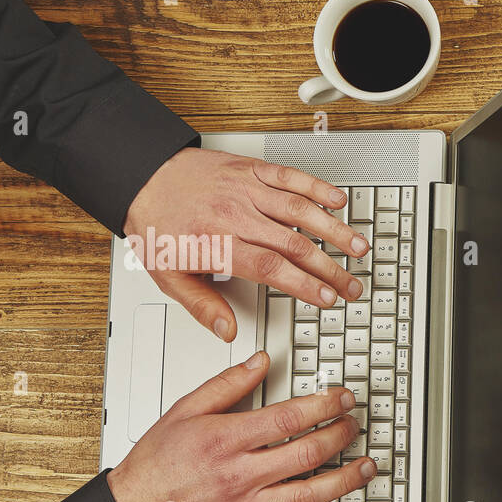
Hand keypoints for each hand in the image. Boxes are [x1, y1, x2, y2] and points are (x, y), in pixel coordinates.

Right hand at [106, 351, 372, 501]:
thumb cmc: (154, 467)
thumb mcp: (183, 412)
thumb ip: (225, 385)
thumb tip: (259, 361)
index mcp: (224, 440)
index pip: (287, 418)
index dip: (323, 405)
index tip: (342, 398)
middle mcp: (240, 476)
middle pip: (306, 453)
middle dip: (340, 436)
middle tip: (355, 425)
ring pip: (310, 494)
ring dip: (347, 479)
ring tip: (368, 466)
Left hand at [123, 148, 368, 340]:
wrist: (141, 177)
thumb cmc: (157, 224)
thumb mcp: (168, 275)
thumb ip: (202, 306)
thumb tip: (227, 331)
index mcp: (217, 243)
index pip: (271, 267)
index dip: (303, 284)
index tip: (326, 298)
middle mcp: (235, 214)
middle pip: (293, 244)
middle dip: (330, 268)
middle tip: (351, 286)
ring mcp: (246, 189)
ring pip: (300, 210)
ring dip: (334, 230)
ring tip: (359, 247)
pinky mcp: (252, 170)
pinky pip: (290, 176)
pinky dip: (317, 187)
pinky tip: (337, 201)